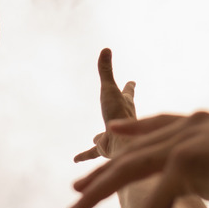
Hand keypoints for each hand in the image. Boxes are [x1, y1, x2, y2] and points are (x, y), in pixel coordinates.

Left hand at [67, 112, 208, 207]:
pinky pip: (154, 206)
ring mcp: (189, 144)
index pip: (160, 126)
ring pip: (130, 172)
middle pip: (134, 149)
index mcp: (206, 123)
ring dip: (97, 196)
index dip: (133, 132)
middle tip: (75, 187)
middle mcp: (192, 128)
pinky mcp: (191, 168)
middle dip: (102, 171)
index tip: (111, 135)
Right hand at [75, 48, 136, 162]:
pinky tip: (76, 158)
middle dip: (122, 109)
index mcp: (126, 106)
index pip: (128, 93)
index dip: (129, 87)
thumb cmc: (119, 116)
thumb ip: (105, 71)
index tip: (133, 82)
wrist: (123, 145)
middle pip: (122, 113)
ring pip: (107, 135)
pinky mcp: (105, 150)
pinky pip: (92, 152)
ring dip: (102, 136)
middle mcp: (122, 122)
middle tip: (124, 103)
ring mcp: (114, 136)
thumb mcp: (109, 91)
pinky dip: (84, 154)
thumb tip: (106, 49)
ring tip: (95, 138)